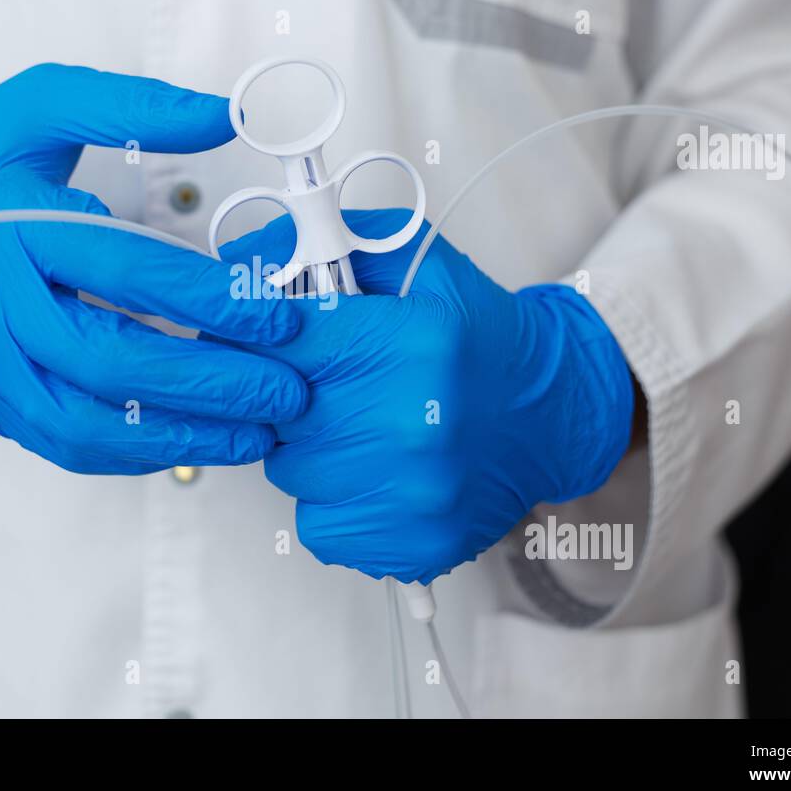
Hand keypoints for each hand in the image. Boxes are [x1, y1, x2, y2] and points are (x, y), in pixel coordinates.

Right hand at [0, 63, 306, 473]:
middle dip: (209, 386)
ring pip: (81, 422)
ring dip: (177, 439)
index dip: (207, 300)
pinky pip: (58, 443)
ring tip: (254, 437)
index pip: (122, 268)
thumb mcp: (40, 103)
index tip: (279, 317)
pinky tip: (189, 446)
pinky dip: (130, 456)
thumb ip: (133, 105)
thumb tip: (227, 112)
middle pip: (107, 361)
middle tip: (287, 393)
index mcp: (12, 221)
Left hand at [217, 209, 635, 582]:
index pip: (281, 339)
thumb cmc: (476, 339)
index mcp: (411, 343)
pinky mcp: (413, 545)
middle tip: (336, 383)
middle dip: (290, 392)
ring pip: (289, 470)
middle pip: (277, 410)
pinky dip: (330, 502)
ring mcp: (415, 494)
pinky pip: (315, 526)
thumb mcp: (414, 263)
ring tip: (360, 426)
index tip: (281, 339)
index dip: (267, 338)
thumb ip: (324, 245)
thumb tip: (238, 257)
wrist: (552, 413)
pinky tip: (371, 474)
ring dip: (308, 447)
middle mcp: (414, 422)